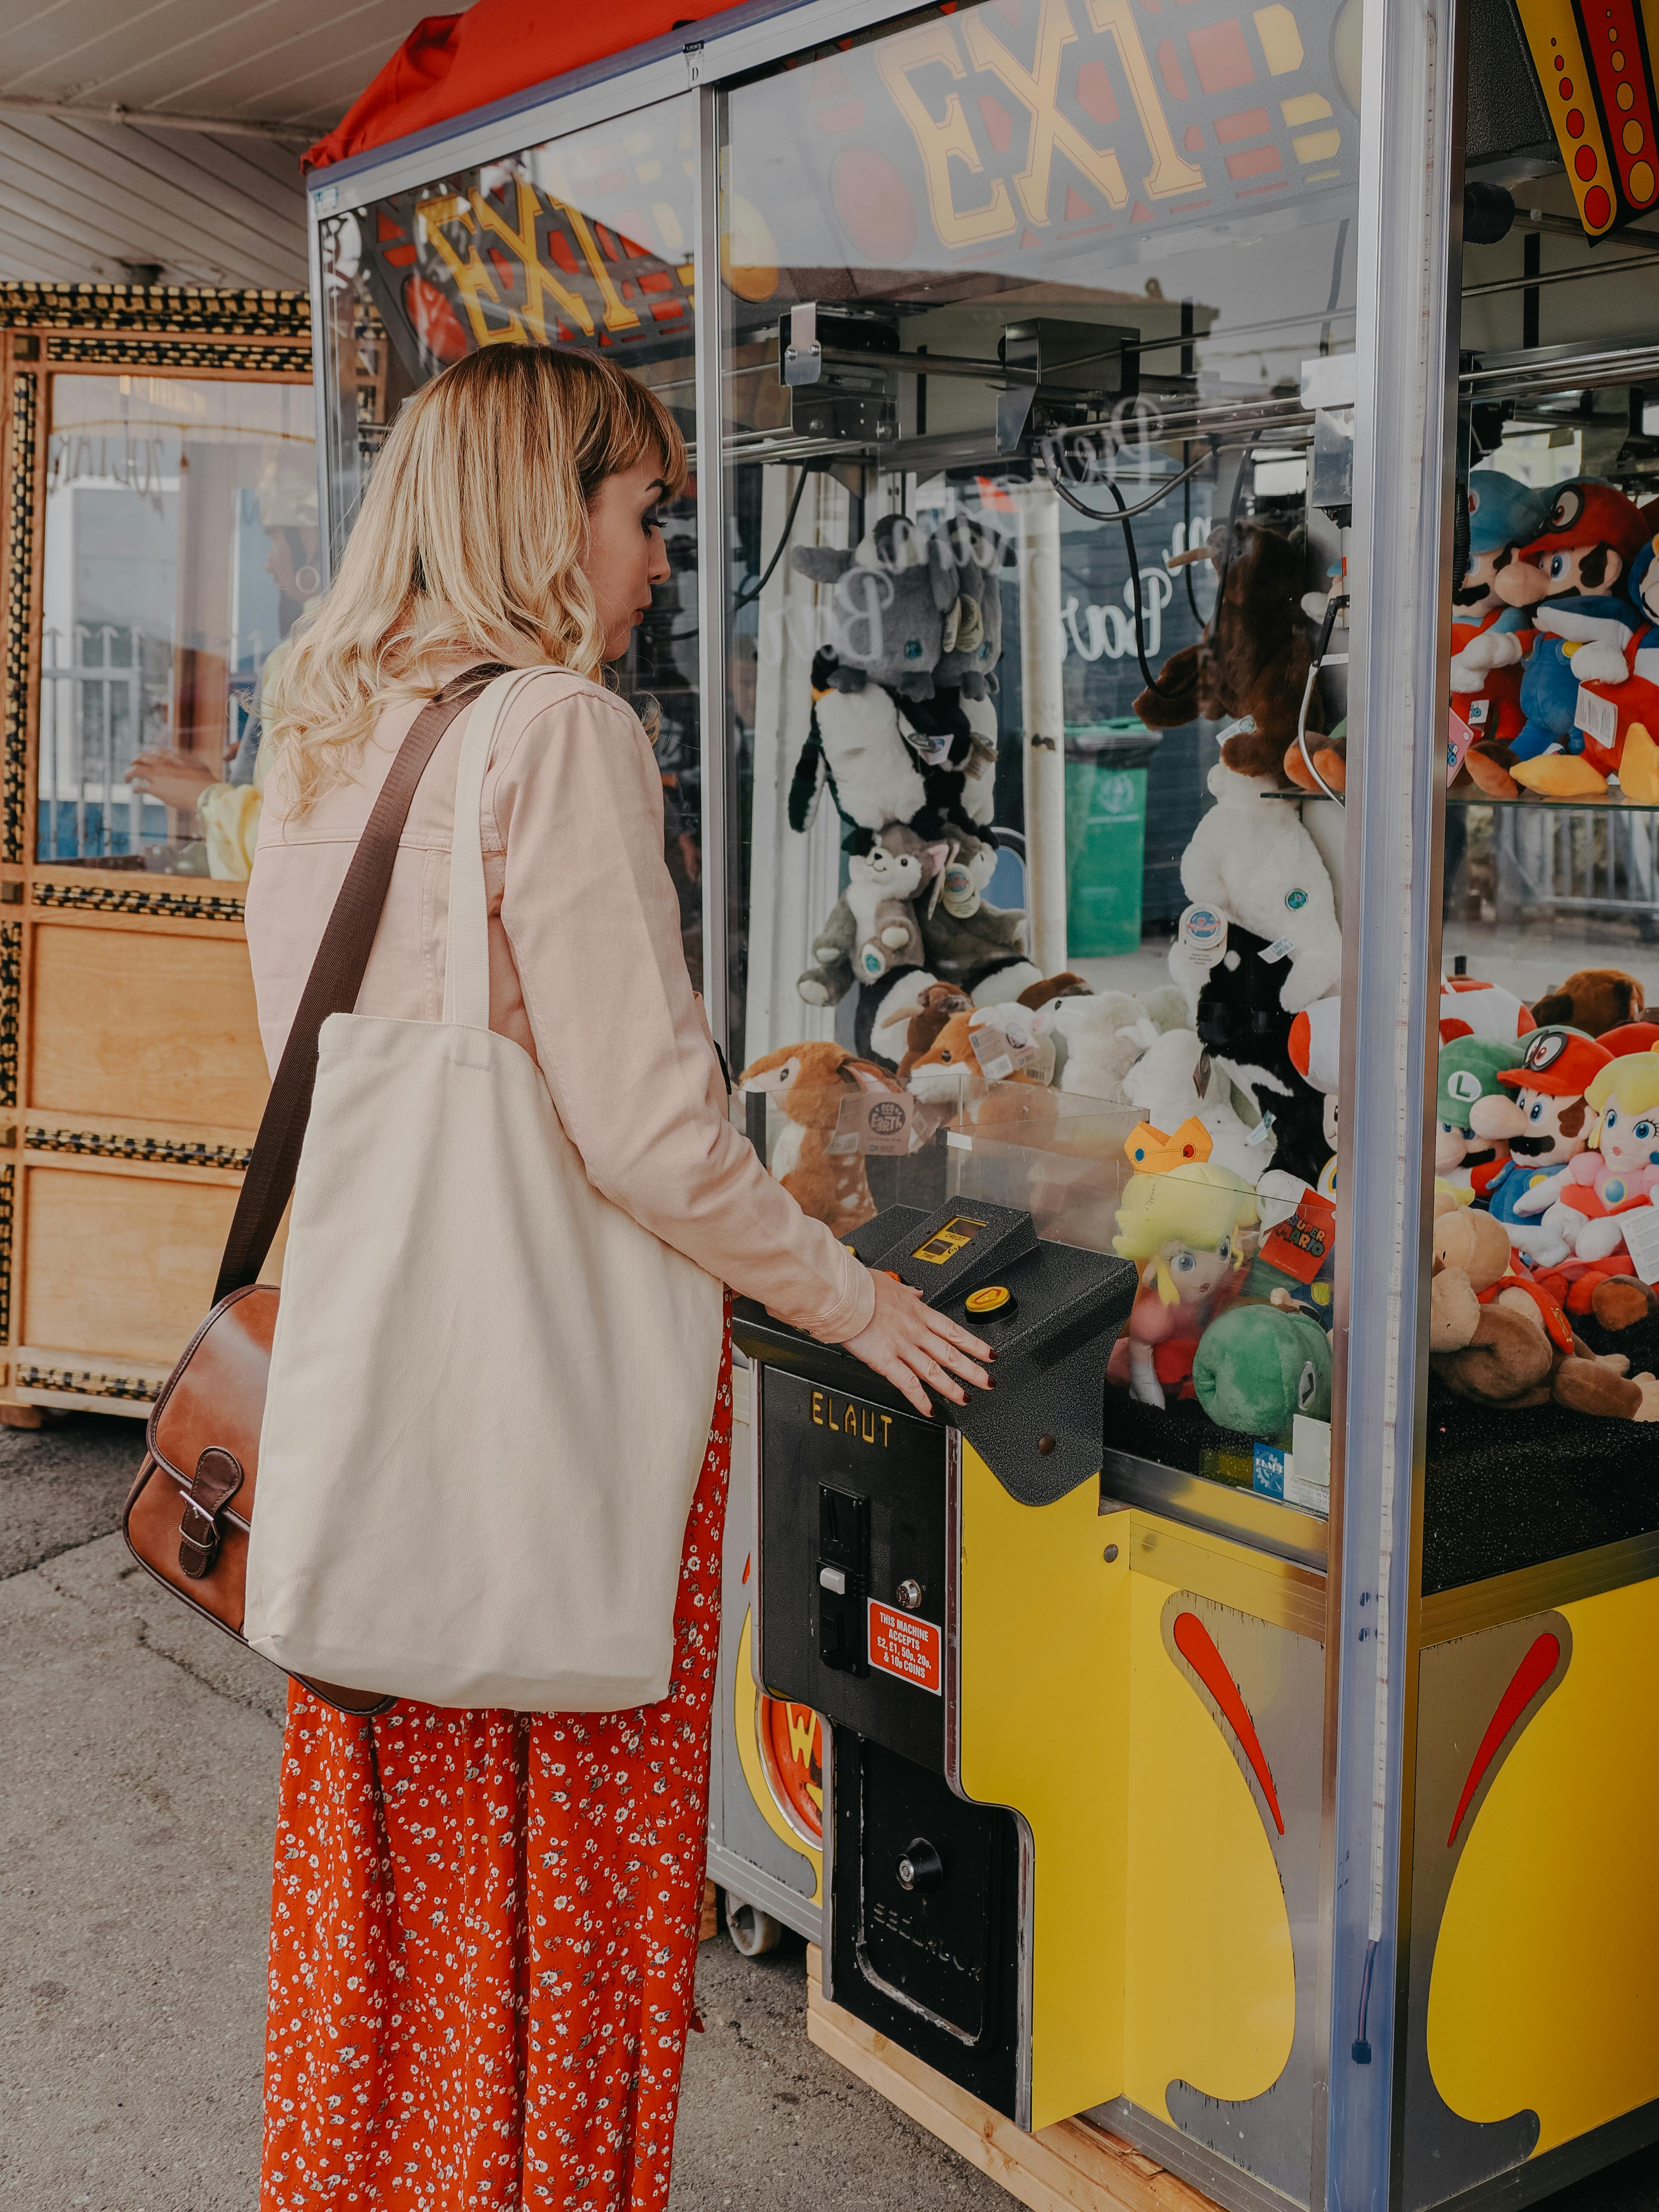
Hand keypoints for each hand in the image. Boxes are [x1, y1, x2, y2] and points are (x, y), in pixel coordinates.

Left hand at [125, 748, 216, 812]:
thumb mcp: (198, 764)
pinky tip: (135, 791)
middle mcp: (162, 762)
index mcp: (172, 756)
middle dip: (135, 761)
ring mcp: (156, 774)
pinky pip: (138, 786)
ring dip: (128, 774)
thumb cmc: (206, 780)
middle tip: (133, 767)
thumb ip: (188, 760)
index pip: (156, 752)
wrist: (205, 792)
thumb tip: (184, 759)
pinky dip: (135, 788)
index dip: (151, 756)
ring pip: (134, 769)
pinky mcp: (154, 787)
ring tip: (127, 779)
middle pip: (141, 757)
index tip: (149, 761)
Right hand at [840, 1268, 991, 1414]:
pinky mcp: (884, 1359)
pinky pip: (907, 1383)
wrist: (843, 1293)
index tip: (988, 1354)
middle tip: (987, 1382)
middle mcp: (914, 1330)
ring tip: (965, 1399)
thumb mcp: (890, 1281)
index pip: (953, 1331)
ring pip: (934, 1370)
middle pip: (950, 1353)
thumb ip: (906, 1291)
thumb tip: (917, 1292)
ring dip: (952, 1387)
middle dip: (972, 1370)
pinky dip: (920, 1398)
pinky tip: (929, 1409)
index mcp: (917, 1311)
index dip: (974, 1345)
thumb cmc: (861, 1286)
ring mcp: (901, 1346)